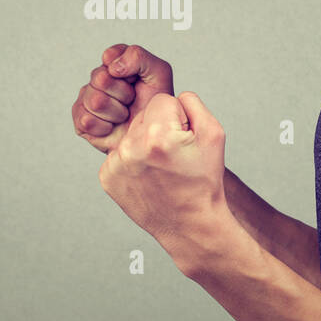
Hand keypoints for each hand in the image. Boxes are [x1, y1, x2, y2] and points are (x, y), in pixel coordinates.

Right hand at [72, 44, 173, 153]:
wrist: (152, 136)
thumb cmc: (156, 106)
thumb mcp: (159, 73)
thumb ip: (138, 56)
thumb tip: (111, 67)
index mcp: (114, 64)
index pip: (110, 56)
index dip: (127, 72)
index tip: (136, 81)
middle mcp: (97, 79)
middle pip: (101, 79)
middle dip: (123, 94)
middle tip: (131, 101)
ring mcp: (86, 99)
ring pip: (95, 101)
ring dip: (116, 113)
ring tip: (123, 115)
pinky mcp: (81, 120)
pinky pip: (87, 120)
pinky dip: (105, 128)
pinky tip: (112, 127)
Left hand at [97, 90, 229, 262]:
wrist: (190, 225)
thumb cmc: (204, 180)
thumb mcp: (214, 135)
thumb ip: (193, 103)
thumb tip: (173, 96)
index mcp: (158, 134)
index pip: (163, 100)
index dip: (178, 118)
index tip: (183, 140)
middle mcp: (131, 147)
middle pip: (143, 115)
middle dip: (159, 128)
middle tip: (173, 156)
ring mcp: (116, 165)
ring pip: (130, 135)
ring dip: (144, 144)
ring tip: (161, 168)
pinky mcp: (107, 178)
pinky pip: (119, 154)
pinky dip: (132, 161)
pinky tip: (148, 177)